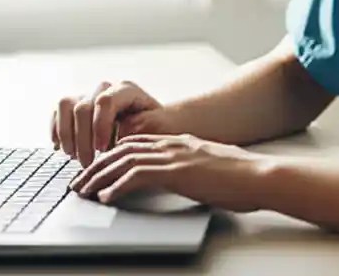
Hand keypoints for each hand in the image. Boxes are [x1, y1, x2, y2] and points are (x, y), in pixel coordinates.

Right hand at [50, 81, 177, 166]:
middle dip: (82, 138)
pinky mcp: (77, 107)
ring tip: (73, 156)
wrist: (156, 126)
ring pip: (66, 104)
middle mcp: (105, 89)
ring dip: (66, 133)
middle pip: (83, 106)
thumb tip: (115, 137)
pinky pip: (59, 111)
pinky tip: (61, 148)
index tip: (102, 150)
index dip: (100, 126)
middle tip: (87, 163)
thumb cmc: (159, 128)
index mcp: (126, 90)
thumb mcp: (156, 129)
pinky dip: (57, 129)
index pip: (105, 101)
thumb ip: (137, 129)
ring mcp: (89, 96)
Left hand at [69, 133, 272, 212]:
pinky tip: (107, 197)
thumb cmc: (241, 176)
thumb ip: (190, 165)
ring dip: (100, 177)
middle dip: (96, 167)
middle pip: (122, 150)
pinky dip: (118, 187)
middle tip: (79, 183)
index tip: (95, 170)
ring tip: (84, 192)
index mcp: (178, 141)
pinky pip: (138, 177)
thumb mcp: (209, 165)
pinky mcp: (177, 172)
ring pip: (124, 162)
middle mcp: (172, 144)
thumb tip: (181, 177)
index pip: (134, 143)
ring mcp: (174, 156)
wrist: (259, 175)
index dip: (110, 155)